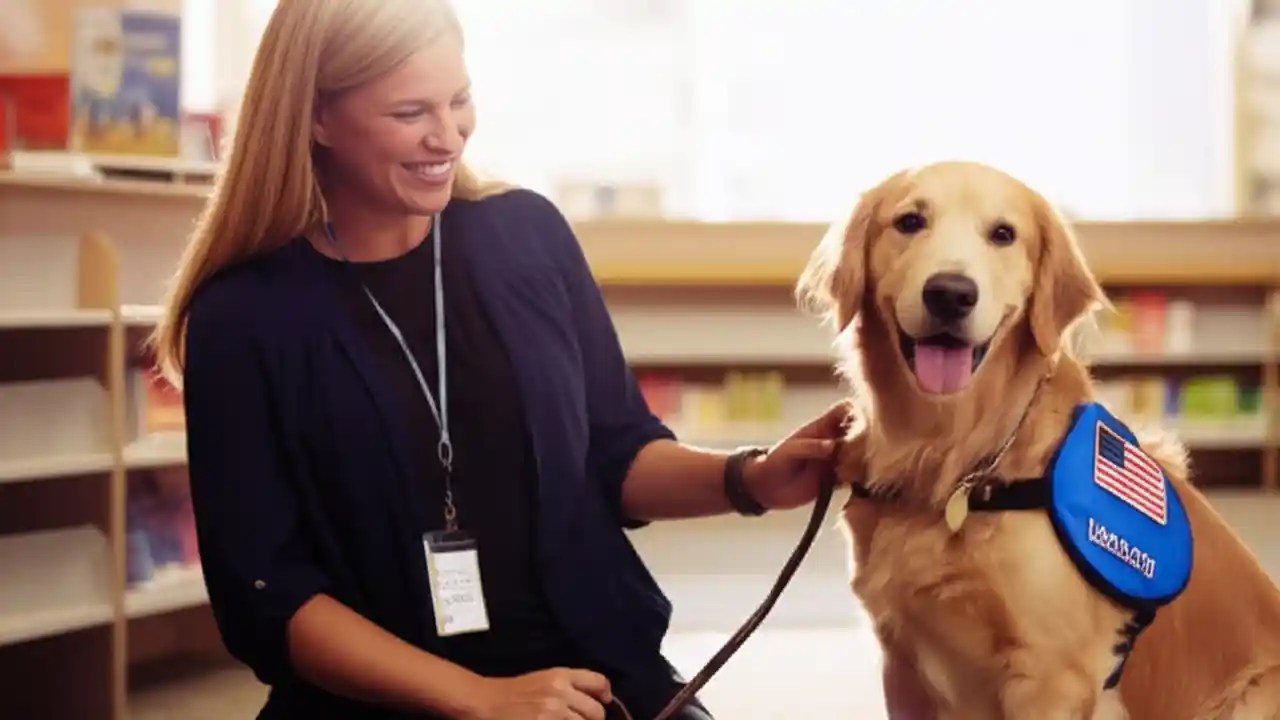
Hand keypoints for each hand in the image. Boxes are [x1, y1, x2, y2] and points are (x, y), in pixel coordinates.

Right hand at [464, 667, 613, 719]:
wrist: (485, 703)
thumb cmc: (515, 692)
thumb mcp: (545, 680)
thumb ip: (571, 686)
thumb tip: (602, 699)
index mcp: (561, 676)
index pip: (598, 682)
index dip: (605, 695)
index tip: (603, 702)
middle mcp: (560, 693)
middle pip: (596, 712)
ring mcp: (552, 714)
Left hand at [742, 401, 852, 509]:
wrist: (767, 487)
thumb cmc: (775, 461)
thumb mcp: (789, 450)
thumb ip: (810, 446)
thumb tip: (832, 446)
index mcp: (822, 428)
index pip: (845, 410)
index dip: (856, 411)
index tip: (859, 421)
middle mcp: (833, 441)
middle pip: (859, 432)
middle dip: (863, 439)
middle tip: (853, 452)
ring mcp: (837, 460)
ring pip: (860, 455)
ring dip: (862, 461)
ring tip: (850, 469)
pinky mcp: (837, 480)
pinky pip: (855, 477)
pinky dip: (858, 480)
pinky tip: (852, 483)